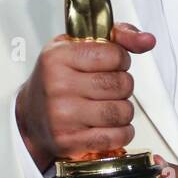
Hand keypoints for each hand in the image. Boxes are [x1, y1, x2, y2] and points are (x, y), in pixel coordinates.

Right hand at [15, 22, 154, 172]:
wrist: (29, 116)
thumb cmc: (56, 78)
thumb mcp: (77, 46)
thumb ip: (117, 36)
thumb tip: (148, 40)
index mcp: (59, 57)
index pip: (115, 55)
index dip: (120, 60)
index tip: (111, 64)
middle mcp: (58, 85)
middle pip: (122, 84)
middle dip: (123, 86)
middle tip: (109, 88)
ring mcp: (63, 115)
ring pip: (122, 111)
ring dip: (123, 110)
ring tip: (108, 106)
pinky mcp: (70, 141)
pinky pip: (116, 137)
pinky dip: (121, 132)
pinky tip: (109, 125)